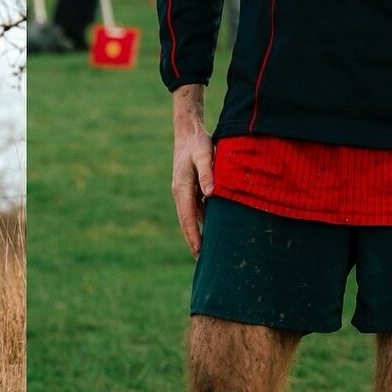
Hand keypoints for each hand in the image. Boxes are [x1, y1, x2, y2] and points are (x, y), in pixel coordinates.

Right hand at [171, 124, 213, 256]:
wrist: (188, 132)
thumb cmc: (198, 143)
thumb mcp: (204, 155)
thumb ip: (207, 173)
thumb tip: (211, 194)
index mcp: (181, 188)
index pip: (187, 217)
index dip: (193, 234)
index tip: (199, 250)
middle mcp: (180, 192)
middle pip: (186, 221)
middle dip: (192, 240)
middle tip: (200, 260)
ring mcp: (184, 191)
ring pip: (190, 216)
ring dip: (196, 232)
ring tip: (206, 250)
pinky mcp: (189, 188)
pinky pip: (194, 208)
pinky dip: (200, 220)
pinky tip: (209, 228)